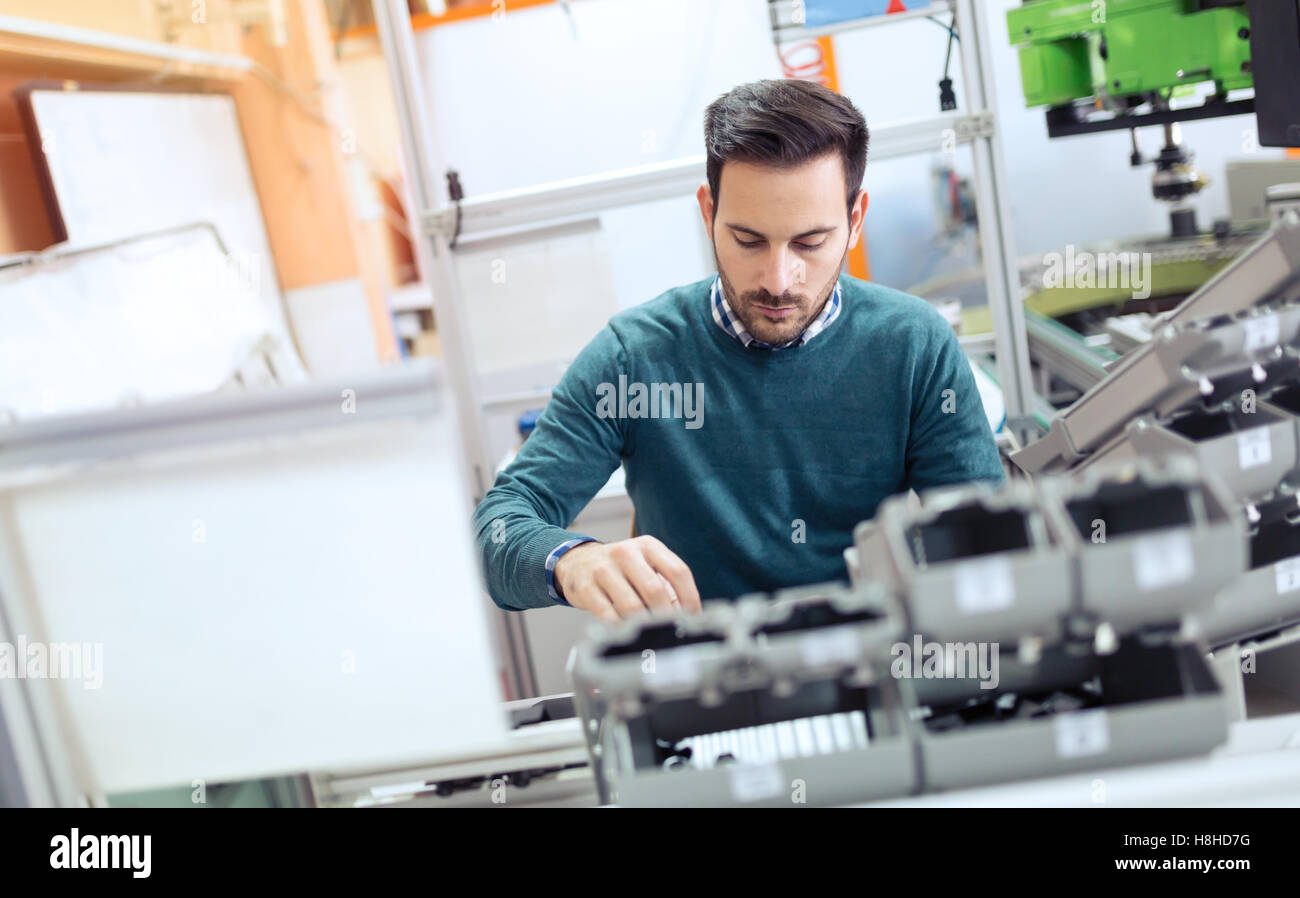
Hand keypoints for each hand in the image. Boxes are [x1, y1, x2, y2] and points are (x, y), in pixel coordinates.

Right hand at [554, 536, 701, 620]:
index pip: (678, 571)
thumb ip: (666, 586)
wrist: (577, 562)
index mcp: (648, 546)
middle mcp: (626, 553)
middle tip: (670, 631)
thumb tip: (683, 616)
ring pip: (632, 607)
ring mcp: (603, 569)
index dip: (689, 598)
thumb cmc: (620, 568)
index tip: (692, 618)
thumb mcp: (645, 566)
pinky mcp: (585, 587)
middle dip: (666, 617)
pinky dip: (621, 628)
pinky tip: (626, 631)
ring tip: (649, 634)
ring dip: (644, 625)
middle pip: (656, 591)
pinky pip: (609, 616)